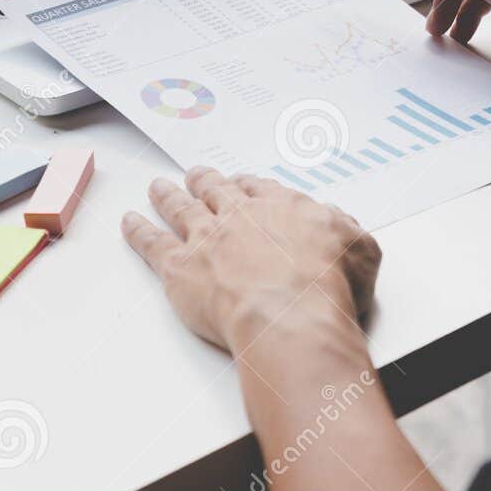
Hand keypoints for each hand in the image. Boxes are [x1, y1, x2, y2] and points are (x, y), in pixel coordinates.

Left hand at [121, 167, 380, 353]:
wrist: (290, 316)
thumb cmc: (329, 288)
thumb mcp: (362, 251)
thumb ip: (349, 230)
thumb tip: (340, 221)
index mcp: (285, 207)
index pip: (261, 188)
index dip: (249, 186)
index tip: (241, 183)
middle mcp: (242, 215)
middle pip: (217, 189)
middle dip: (204, 180)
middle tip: (195, 174)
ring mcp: (207, 238)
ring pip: (180, 208)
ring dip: (167, 195)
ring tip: (157, 187)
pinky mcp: (179, 268)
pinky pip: (152, 243)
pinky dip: (138, 230)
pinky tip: (129, 221)